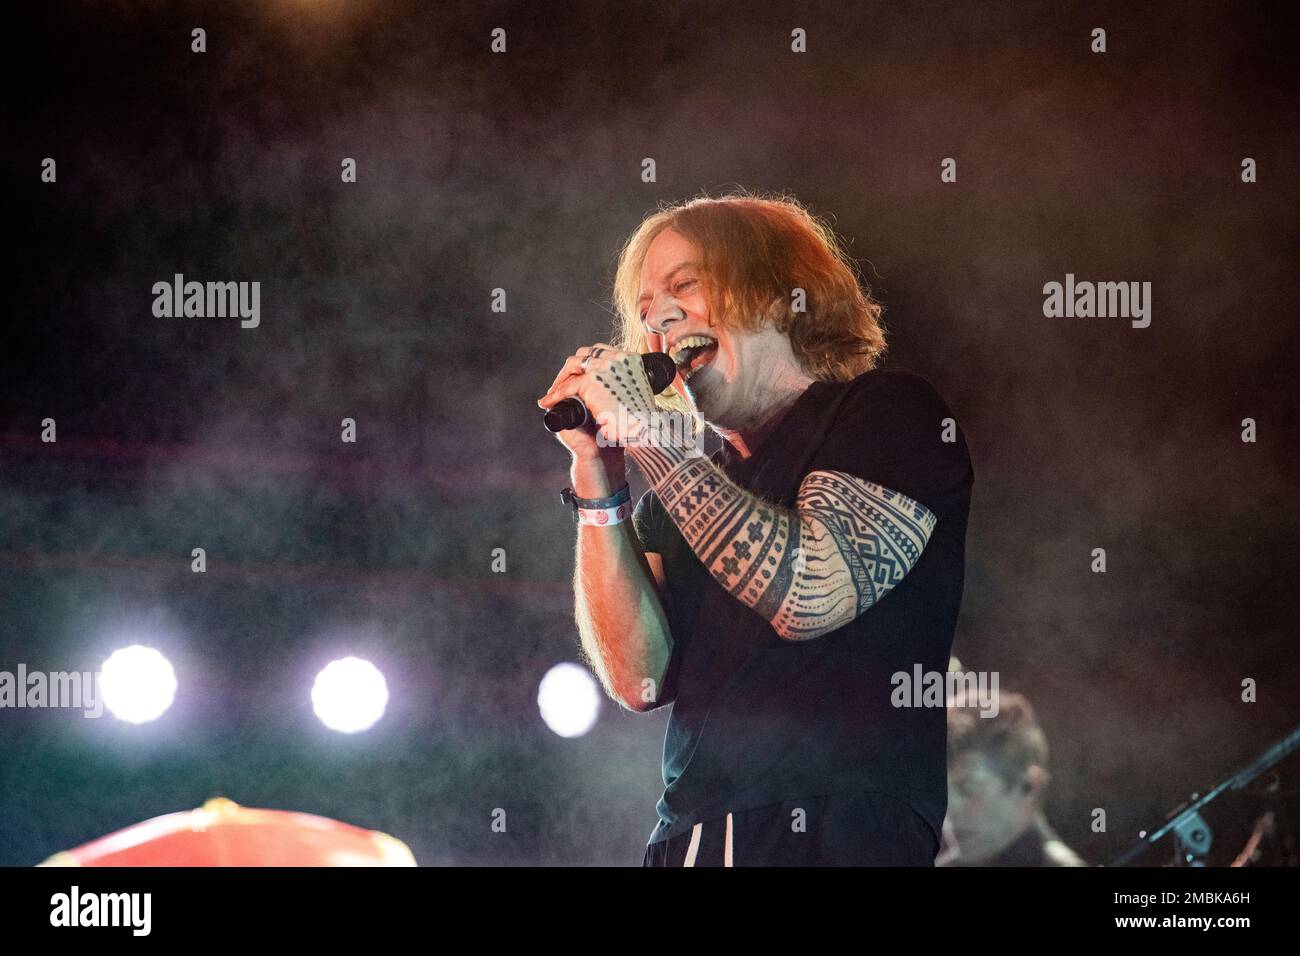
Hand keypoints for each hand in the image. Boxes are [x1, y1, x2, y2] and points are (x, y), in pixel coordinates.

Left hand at [538, 343, 657, 451]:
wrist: (643, 434)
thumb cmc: (643, 421)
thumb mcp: (636, 395)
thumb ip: (625, 385)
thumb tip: (614, 387)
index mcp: (631, 360)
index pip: (601, 351)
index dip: (586, 363)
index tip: (578, 378)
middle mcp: (618, 359)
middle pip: (585, 353)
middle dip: (570, 369)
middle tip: (561, 385)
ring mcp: (605, 368)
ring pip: (573, 366)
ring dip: (561, 380)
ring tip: (553, 394)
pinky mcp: (592, 382)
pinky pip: (568, 386)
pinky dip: (557, 394)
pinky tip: (549, 402)